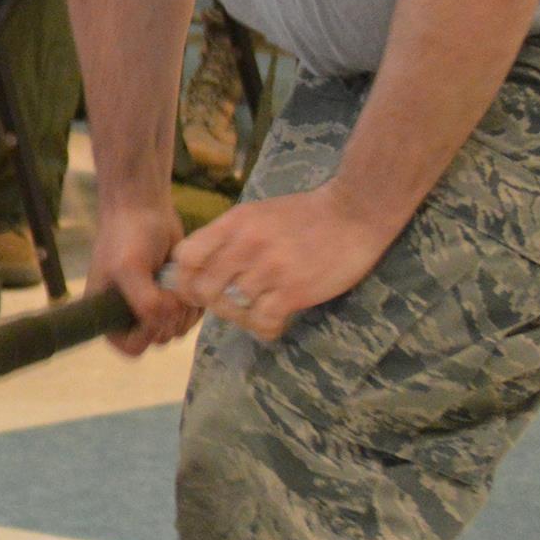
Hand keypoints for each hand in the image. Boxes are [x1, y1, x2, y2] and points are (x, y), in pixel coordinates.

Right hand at [89, 198, 195, 355]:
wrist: (144, 209)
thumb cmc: (127, 237)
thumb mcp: (128, 268)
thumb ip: (143, 301)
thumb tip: (162, 321)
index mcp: (108, 315)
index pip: (130, 348)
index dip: (146, 334)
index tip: (154, 309)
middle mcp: (130, 316)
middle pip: (159, 339)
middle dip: (170, 317)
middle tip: (168, 288)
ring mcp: (153, 308)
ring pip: (179, 329)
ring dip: (185, 308)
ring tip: (176, 281)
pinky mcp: (173, 298)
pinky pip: (191, 315)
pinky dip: (194, 302)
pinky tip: (186, 281)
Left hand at [164, 183, 400, 343]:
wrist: (355, 211)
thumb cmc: (305, 214)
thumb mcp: (256, 213)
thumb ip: (228, 237)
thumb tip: (200, 267)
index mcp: (233, 224)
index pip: (186, 257)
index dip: (184, 278)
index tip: (196, 287)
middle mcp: (246, 245)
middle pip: (203, 289)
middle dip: (210, 303)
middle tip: (227, 304)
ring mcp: (269, 269)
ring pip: (231, 309)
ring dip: (240, 317)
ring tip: (255, 311)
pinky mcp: (294, 290)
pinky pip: (262, 322)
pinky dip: (264, 328)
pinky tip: (274, 321)